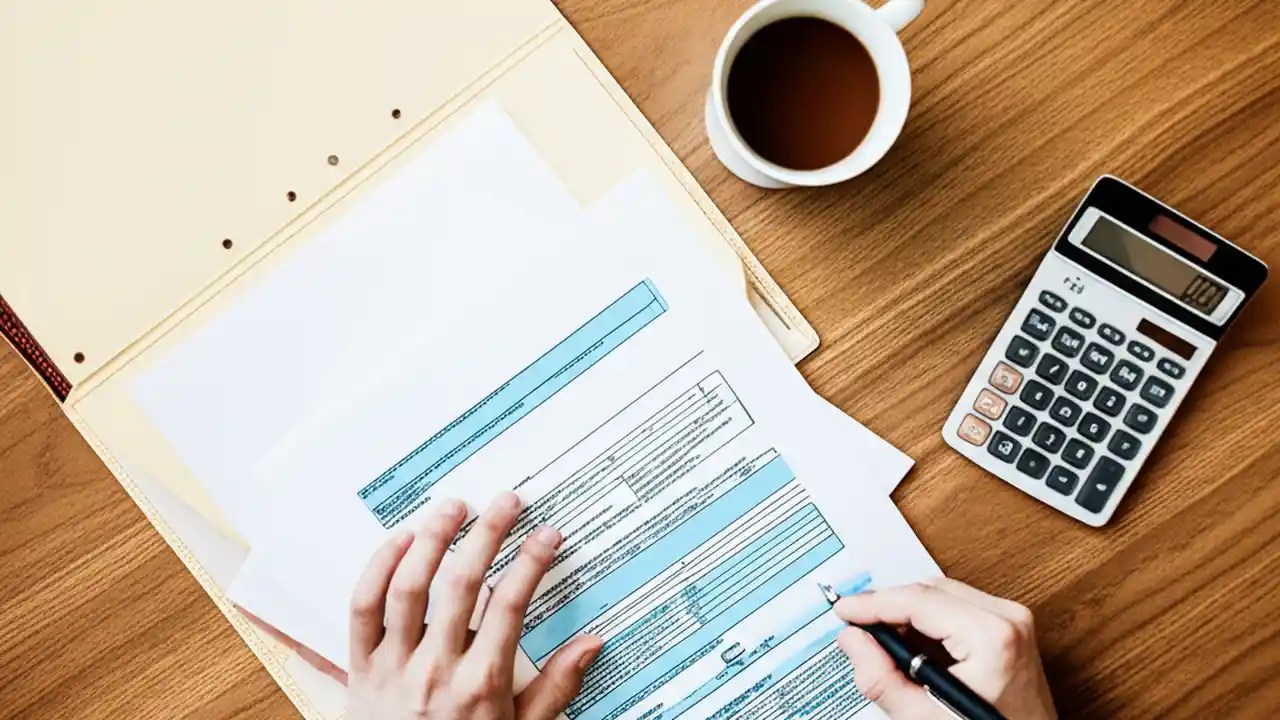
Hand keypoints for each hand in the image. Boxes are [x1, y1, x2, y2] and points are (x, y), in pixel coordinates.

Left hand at [347, 492, 603, 719]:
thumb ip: (555, 689)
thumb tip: (592, 645)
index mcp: (481, 685)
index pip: (511, 606)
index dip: (532, 563)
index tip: (547, 535)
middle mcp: (437, 670)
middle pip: (462, 584)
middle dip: (488, 533)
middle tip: (506, 501)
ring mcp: (395, 666)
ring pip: (410, 587)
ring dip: (433, 539)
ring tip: (453, 508)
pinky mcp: (361, 668)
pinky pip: (364, 608)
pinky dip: (378, 568)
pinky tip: (400, 541)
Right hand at [835, 579, 1056, 719]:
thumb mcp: (924, 718)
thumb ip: (881, 678)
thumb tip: (853, 640)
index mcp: (991, 636)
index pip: (917, 600)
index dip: (873, 604)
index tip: (845, 610)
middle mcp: (1008, 618)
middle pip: (929, 589)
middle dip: (889, 606)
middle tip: (857, 627)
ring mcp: (1013, 619)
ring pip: (942, 593)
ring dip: (908, 611)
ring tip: (883, 640)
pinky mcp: (1011, 625)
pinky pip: (958, 604)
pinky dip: (929, 618)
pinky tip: (912, 642)